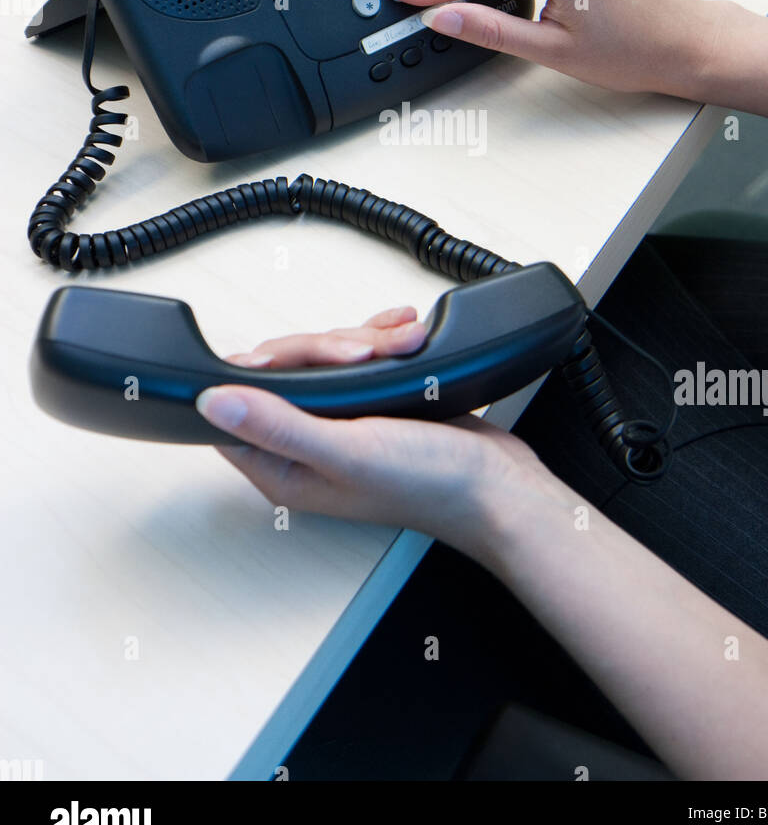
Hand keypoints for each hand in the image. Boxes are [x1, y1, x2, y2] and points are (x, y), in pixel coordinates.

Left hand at [197, 305, 552, 562]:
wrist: (498, 487)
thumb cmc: (429, 486)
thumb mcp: (347, 452)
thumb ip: (278, 426)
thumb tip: (213, 400)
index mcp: (284, 469)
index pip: (237, 407)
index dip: (258, 370)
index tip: (295, 357)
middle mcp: (306, 447)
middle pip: (284, 370)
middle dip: (327, 349)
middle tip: (362, 357)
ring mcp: (340, 425)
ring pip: (326, 358)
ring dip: (364, 341)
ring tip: (402, 348)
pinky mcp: (373, 406)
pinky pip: (360, 358)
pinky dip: (383, 341)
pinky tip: (406, 338)